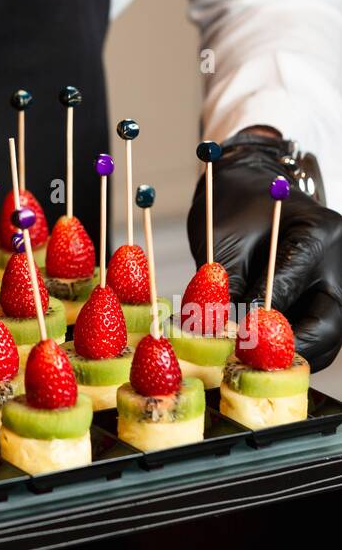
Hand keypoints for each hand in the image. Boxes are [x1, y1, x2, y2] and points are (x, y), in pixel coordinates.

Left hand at [188, 132, 341, 371]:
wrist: (247, 187)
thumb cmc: (234, 205)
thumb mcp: (224, 237)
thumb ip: (226, 282)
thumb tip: (219, 331)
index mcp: (319, 233)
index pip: (290, 284)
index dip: (259, 315)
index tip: (232, 335)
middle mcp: (337, 263)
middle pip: (328, 324)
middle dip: (287, 348)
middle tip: (248, 361)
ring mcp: (335, 285)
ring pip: (326, 338)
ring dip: (289, 356)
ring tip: (250, 362)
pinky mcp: (322, 301)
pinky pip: (314, 335)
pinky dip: (287, 349)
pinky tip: (257, 354)